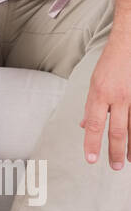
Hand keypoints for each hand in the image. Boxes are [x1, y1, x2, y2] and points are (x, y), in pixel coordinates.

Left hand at [80, 32, 130, 167]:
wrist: (128, 43)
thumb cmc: (111, 63)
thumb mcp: (94, 82)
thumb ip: (91, 106)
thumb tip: (84, 126)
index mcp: (100, 93)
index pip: (94, 124)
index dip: (91, 143)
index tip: (90, 159)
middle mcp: (117, 97)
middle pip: (117, 130)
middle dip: (115, 151)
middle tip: (115, 166)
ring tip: (129, 160)